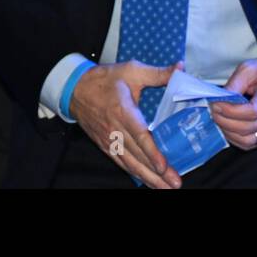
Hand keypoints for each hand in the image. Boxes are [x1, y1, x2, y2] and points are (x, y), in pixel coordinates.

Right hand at [71, 60, 182, 188]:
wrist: (75, 88)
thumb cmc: (105, 79)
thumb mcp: (132, 70)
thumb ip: (158, 73)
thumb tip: (181, 67)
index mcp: (123, 111)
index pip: (139, 136)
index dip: (152, 153)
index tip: (163, 167)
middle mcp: (115, 130)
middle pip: (137, 156)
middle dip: (156, 173)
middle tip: (174, 184)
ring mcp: (108, 140)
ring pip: (129, 164)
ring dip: (147, 178)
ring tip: (164, 189)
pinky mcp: (105, 145)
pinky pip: (121, 163)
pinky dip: (134, 174)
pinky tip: (147, 182)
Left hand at [211, 53, 256, 149]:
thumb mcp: (249, 69)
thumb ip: (234, 84)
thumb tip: (219, 100)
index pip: (252, 111)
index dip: (231, 110)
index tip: (216, 103)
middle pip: (248, 128)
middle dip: (225, 120)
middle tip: (213, 109)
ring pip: (248, 140)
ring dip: (229, 131)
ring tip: (219, 117)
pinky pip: (250, 143)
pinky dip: (235, 138)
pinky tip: (227, 125)